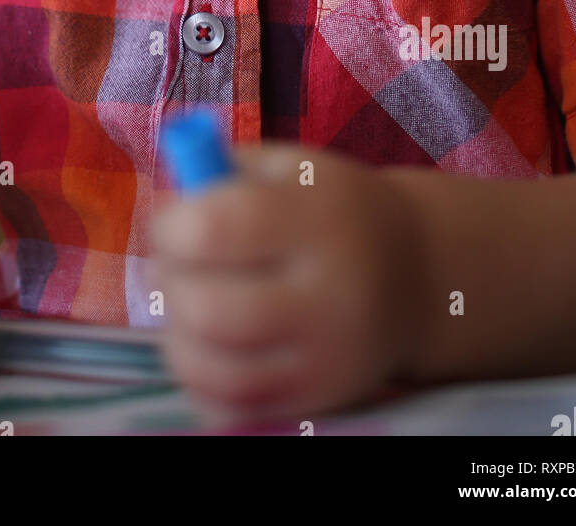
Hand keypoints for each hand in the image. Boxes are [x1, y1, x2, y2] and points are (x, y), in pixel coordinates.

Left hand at [149, 141, 422, 420]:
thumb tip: (161, 208)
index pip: (217, 230)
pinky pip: (232, 407)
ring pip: (215, 369)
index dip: (172, 227)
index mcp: (320, 220)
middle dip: (170, 284)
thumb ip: (219, 174)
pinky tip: (205, 343)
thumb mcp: (288, 167)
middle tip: (172, 265)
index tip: (171, 221)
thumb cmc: (330, 207)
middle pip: (211, 310)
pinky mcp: (316, 400)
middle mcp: (330, 296)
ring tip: (185, 302)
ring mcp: (325, 358)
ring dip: (177, 334)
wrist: (414, 273)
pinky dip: (199, 378)